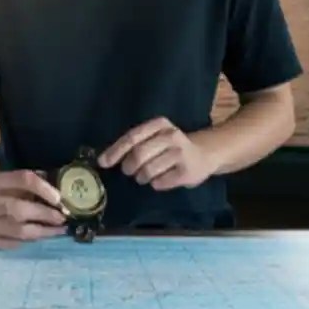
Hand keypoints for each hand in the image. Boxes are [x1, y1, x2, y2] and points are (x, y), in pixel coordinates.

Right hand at [0, 170, 67, 249]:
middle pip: (20, 209)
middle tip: (63, 218)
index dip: (43, 189)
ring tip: (59, 231)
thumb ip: (33, 183)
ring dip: (43, 232)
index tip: (59, 198)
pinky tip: (40, 237)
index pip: (22, 180)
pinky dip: (28, 241)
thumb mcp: (11, 177)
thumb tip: (60, 194)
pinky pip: (12, 244)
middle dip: (45, 215)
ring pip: (18, 231)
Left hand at [99, 116, 215, 190]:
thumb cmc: (171, 146)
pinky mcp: (186, 171)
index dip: (115, 151)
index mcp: (160, 124)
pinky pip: (160, 183)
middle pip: (138, 155)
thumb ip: (134, 143)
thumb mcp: (155, 137)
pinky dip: (156, 184)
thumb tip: (104, 159)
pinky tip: (161, 179)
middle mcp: (171, 136)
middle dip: (129, 167)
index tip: (103, 163)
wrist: (205, 153)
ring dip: (142, 177)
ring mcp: (180, 154)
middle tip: (130, 171)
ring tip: (146, 176)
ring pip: (148, 171)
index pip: (132, 137)